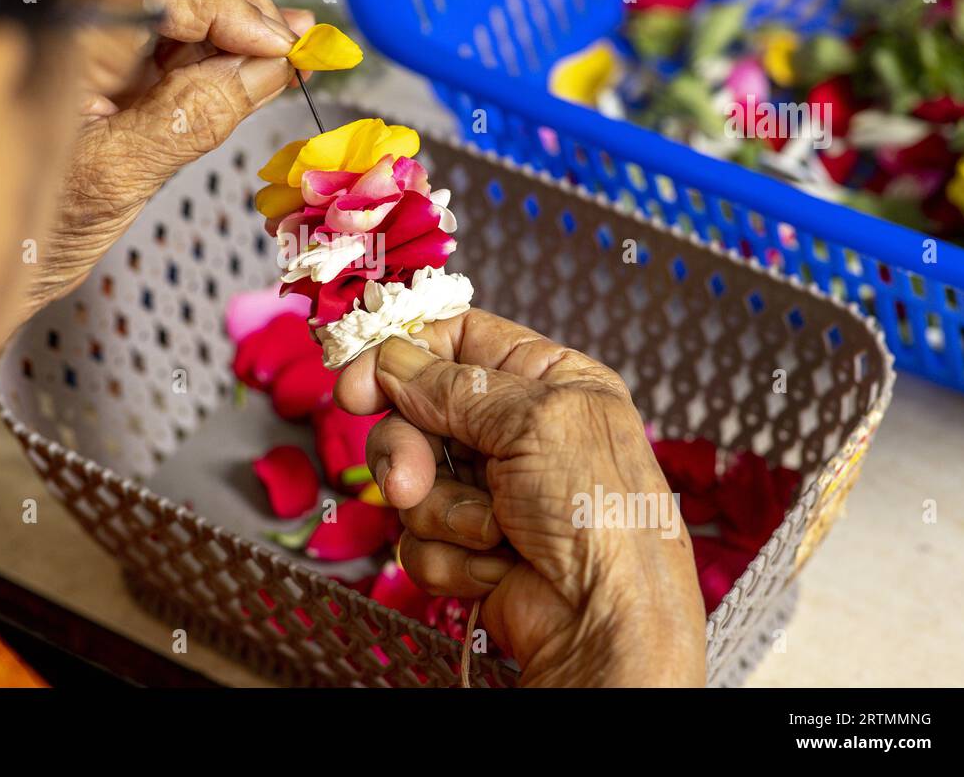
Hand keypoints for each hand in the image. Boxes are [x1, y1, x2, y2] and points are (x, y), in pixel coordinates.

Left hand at [29, 0, 313, 309]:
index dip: (234, 12)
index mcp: (57, 37)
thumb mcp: (119, 175)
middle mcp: (65, 24)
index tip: (287, 45)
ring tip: (293, 52)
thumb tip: (267, 71)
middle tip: (305, 43)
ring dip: (235, 36)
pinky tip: (253, 68)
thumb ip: (194, 116)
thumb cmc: (22, 229)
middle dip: (243, 16)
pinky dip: (211, 59)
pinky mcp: (94, 73)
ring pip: (174, 16)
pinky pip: (162, 50)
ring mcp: (80, 45)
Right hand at [335, 309, 705, 686]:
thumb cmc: (602, 515)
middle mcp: (516, 430)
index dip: (402, 356)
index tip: (357, 383)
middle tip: (409, 480)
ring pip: (411, 476)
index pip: (457, 340)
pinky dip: (450, 555)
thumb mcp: (536, 421)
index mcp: (547, 381)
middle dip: (408, 448)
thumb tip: (392, 360)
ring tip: (490, 533)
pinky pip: (417, 534)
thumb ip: (454, 385)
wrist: (605, 624)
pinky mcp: (468, 544)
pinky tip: (496, 566)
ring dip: (441, 511)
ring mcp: (490, 488)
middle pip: (417, 410)